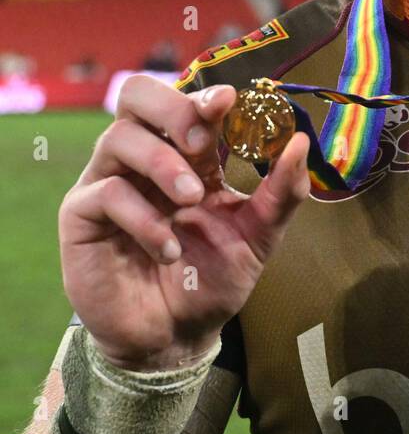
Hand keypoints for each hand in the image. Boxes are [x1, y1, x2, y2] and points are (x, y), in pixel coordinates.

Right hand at [58, 74, 309, 370]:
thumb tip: (301, 142)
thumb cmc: (211, 281)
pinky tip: (166, 248)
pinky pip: (105, 193)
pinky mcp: (82, 217)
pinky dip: (141, 216)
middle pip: (137, 96)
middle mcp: (145, 160)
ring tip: (190, 200)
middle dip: (172, 109)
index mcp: (188, 157)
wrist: (175, 339)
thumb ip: (282, 193)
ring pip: (118, 137)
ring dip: (162, 163)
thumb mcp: (259, 237)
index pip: (186, 104)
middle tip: (201, 142)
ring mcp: (110, 183)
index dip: (203, 95)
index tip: (227, 100)